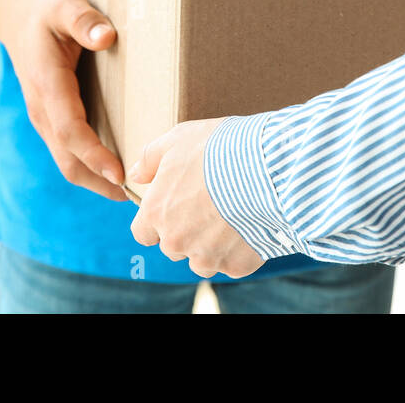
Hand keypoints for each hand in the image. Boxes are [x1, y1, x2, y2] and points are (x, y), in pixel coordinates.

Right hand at [0, 0, 125, 200]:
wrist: (14, 16)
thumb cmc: (45, 10)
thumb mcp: (64, 4)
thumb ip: (84, 20)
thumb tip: (107, 37)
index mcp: (48, 85)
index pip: (71, 130)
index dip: (95, 155)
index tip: (122, 174)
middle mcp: (43, 110)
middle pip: (68, 160)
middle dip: (100, 183)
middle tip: (139, 199)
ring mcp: (44, 118)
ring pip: (67, 162)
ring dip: (97, 181)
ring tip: (134, 193)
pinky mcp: (51, 120)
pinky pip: (69, 152)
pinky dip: (91, 168)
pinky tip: (119, 170)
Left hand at [128, 119, 264, 278]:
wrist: (268, 169)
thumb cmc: (220, 148)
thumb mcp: (179, 138)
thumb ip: (151, 159)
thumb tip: (136, 175)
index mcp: (157, 213)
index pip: (143, 233)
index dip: (157, 221)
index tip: (174, 207)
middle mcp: (176, 242)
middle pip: (174, 247)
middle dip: (187, 231)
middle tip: (211, 204)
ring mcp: (207, 257)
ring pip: (203, 259)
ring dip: (212, 244)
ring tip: (234, 214)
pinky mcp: (236, 266)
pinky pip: (233, 263)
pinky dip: (240, 249)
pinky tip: (252, 223)